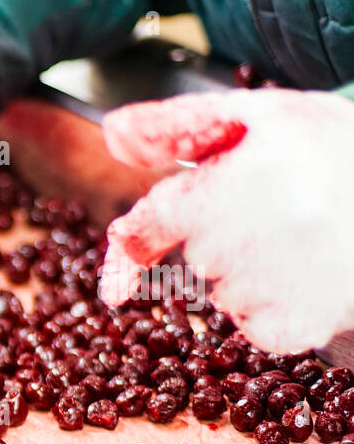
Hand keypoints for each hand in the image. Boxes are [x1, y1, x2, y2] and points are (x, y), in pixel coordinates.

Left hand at [99, 89, 353, 352]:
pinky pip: (254, 327)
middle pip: (193, 259)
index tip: (124, 262)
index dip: (134, 242)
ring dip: (249, 274)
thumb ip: (175, 126)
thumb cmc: (331, 149)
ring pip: (223, 295)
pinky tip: (311, 274)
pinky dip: (273, 309)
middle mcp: (243, 243)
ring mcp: (269, 289)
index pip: (148, 225)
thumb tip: (112, 136)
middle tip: (278, 209)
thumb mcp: (256, 116)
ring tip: (304, 238)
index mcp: (225, 187)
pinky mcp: (296, 325)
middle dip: (221, 238)